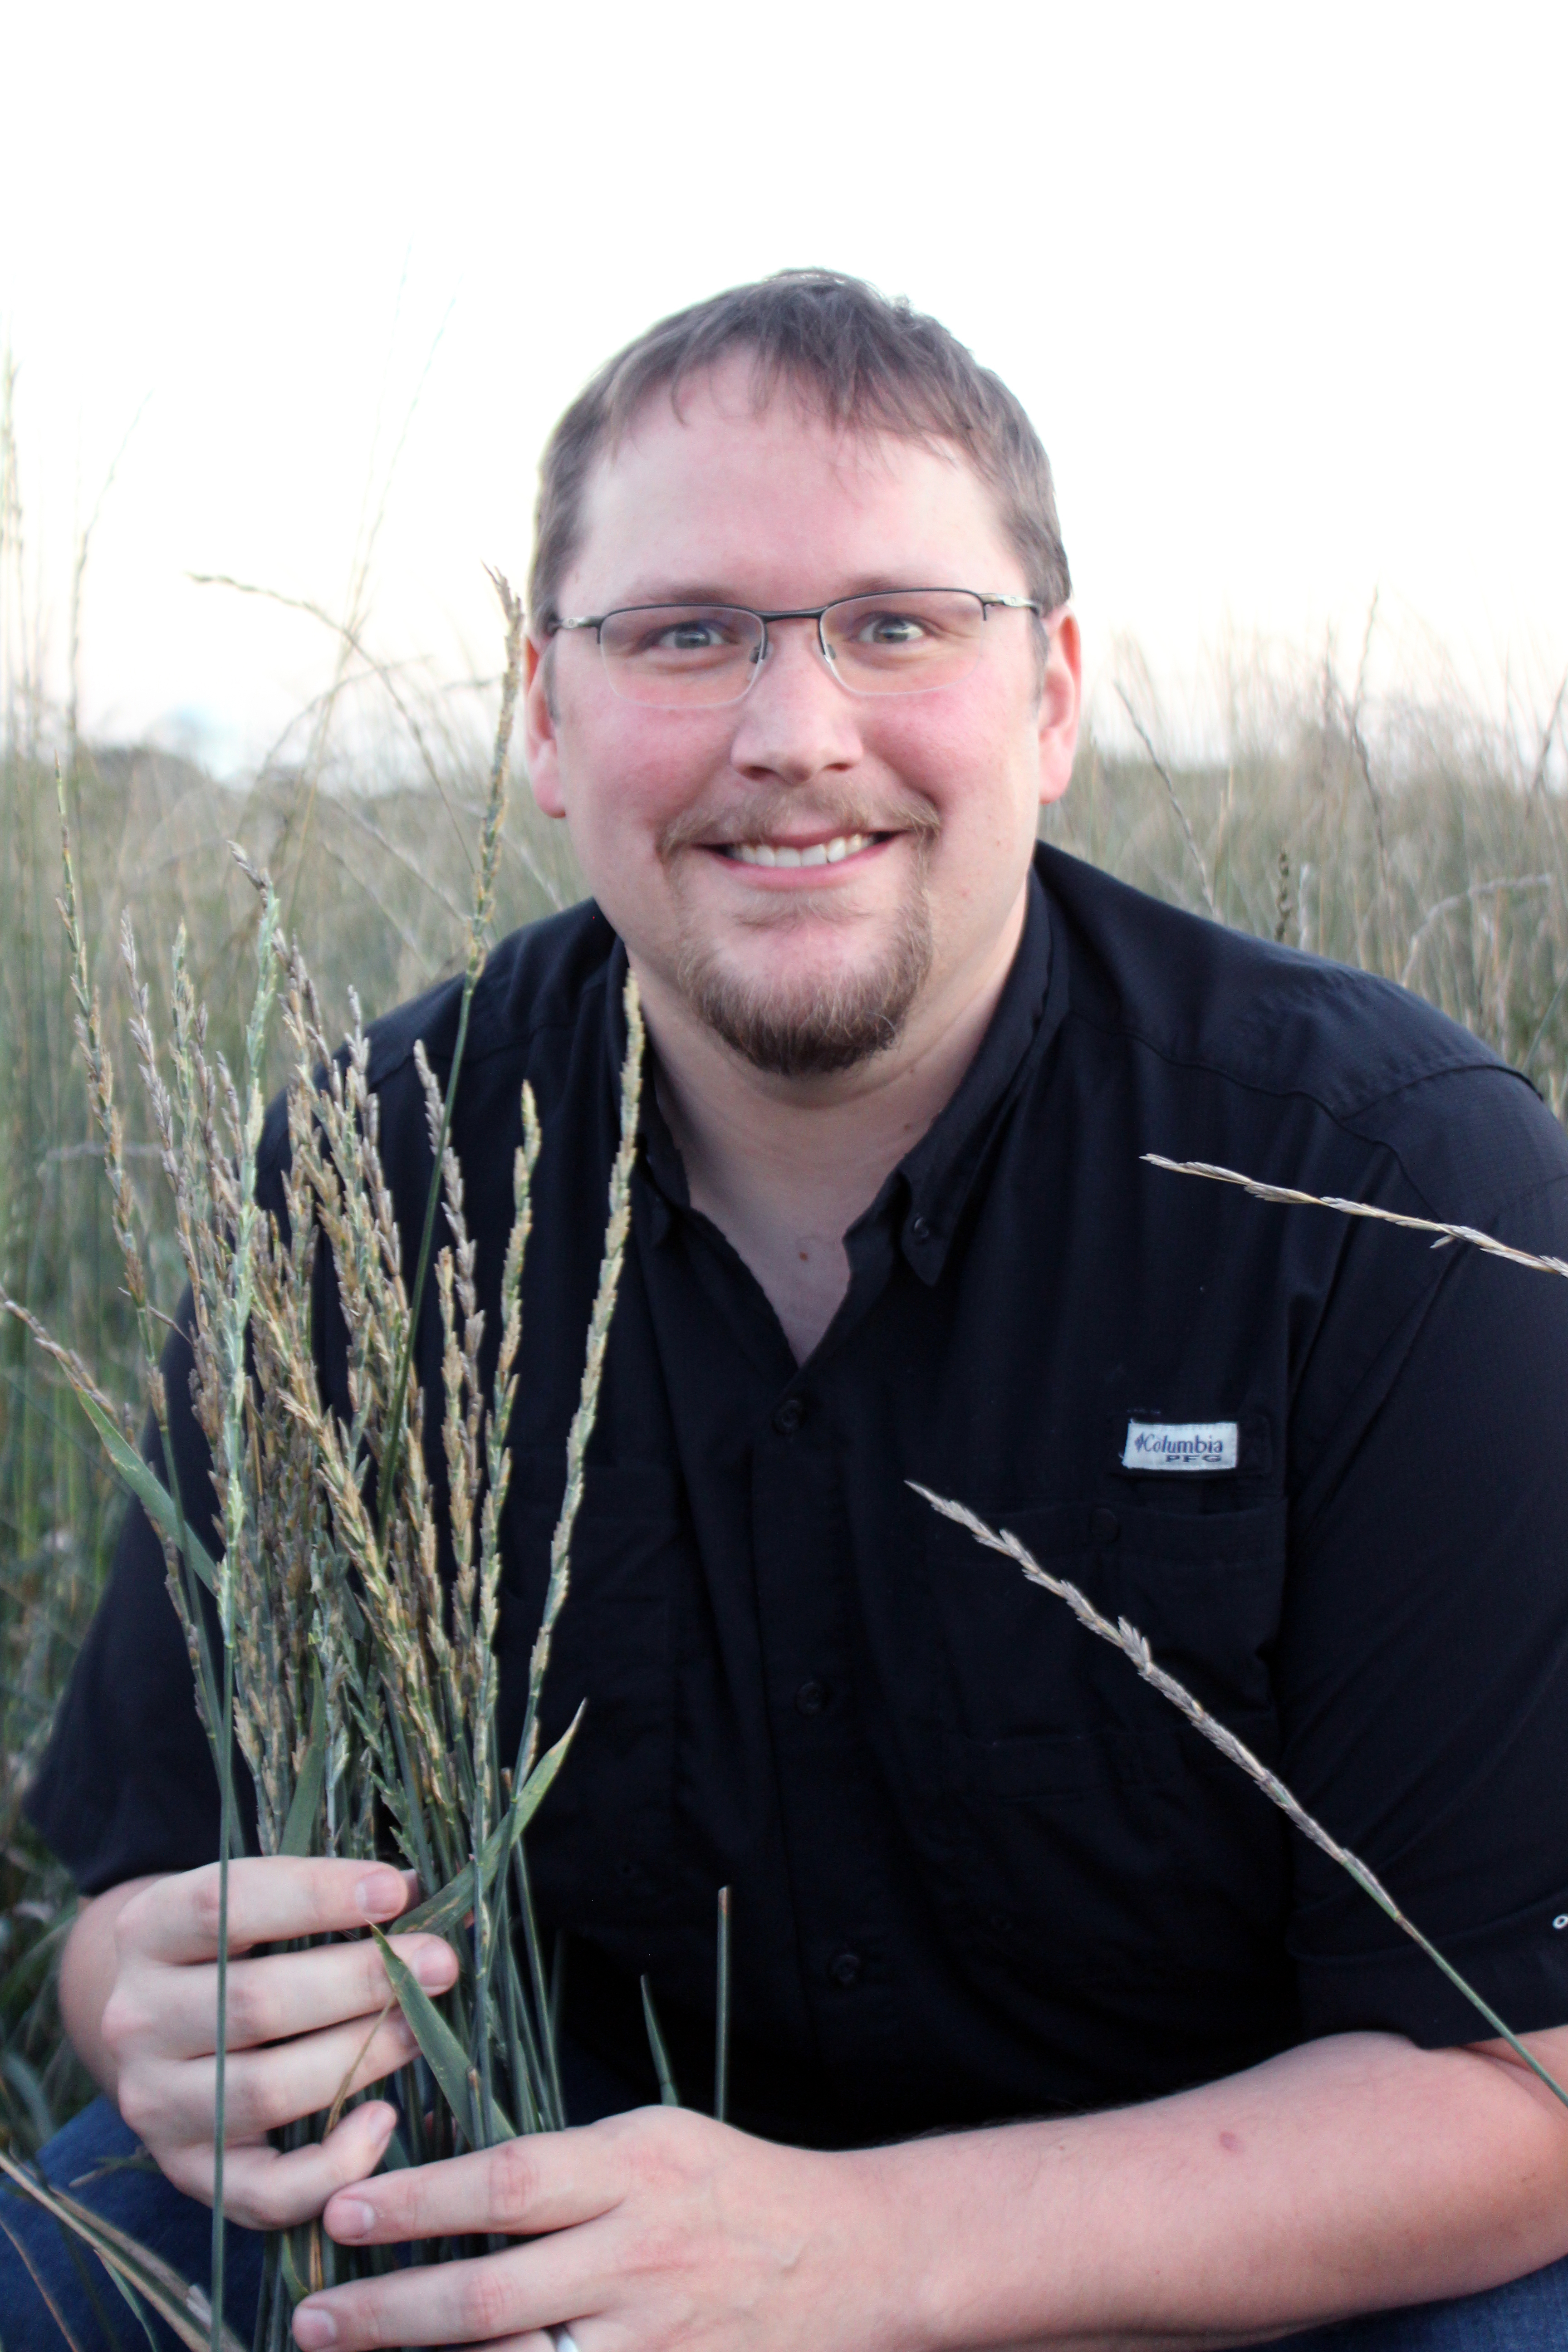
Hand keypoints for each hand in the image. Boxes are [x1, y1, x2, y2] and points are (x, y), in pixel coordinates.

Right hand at [100, 1857, 458, 2228]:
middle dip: (360, 1982)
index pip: (222, 1905)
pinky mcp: (189, 2173)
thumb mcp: (263, 1904)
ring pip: (264, 2092)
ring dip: (360, 2059)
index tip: (395, 1890)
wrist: (161, 2028)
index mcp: (150, 1930)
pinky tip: (382, 2121)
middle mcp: (138, 2019)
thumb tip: (435, 1894)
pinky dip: (330, 2165)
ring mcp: (155, 2104)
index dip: (313, 1894)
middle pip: (254, 2003)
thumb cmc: (239, 1949)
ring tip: (424, 2030)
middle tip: (439, 1965)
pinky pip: (261, 2192)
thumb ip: (337, 1898)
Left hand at [292, 2105, 908, 2351]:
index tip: (342, 2212)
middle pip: (490, 2297)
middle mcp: (638, 2256)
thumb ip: (562, 2163)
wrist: (848, 2259)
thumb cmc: (730, 2186)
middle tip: (309, 2316)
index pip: (503, 2185)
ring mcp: (652, 2340)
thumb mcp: (654, 2138)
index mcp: (634, 2169)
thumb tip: (448, 2188)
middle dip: (385, 2312)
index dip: (415, 2202)